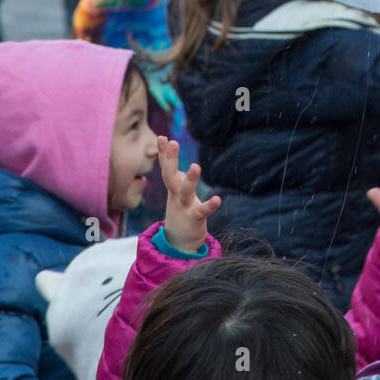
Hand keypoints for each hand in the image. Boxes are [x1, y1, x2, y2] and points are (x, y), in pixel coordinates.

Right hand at [157, 135, 220, 252]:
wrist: (179, 243)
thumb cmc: (180, 210)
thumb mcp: (175, 189)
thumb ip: (174, 171)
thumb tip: (169, 150)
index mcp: (173, 188)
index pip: (166, 167)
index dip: (164, 153)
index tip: (161, 136)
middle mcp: (176, 196)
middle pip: (170, 176)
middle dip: (171, 159)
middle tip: (173, 142)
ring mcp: (184, 207)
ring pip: (185, 192)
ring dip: (190, 179)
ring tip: (196, 166)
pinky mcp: (195, 219)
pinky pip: (202, 211)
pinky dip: (209, 205)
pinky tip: (217, 199)